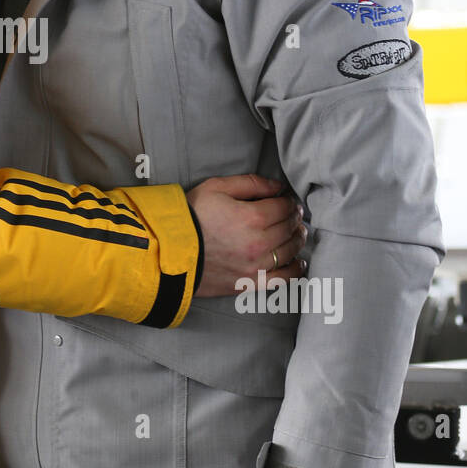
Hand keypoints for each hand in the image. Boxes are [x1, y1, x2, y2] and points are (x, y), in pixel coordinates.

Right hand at [186, 173, 305, 297]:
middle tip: (293, 214)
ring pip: (291, 251)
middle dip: (295, 218)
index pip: (284, 207)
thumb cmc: (190, 217)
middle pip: (290, 228)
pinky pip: (284, 279)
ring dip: (297, 239)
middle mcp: (259, 242)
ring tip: (295, 233)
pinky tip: (298, 262)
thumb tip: (278, 186)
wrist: (168, 252)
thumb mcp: (216, 188)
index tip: (287, 200)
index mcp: (252, 216)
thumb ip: (251, 183)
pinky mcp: (251, 283)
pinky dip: (295, 270)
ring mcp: (257, 265)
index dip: (289, 201)